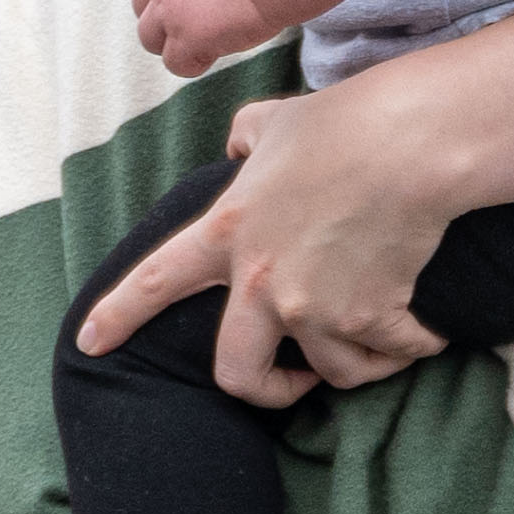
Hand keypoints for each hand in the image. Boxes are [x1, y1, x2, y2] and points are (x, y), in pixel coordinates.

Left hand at [72, 86, 450, 400]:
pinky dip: (410, 347)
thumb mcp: (271, 122)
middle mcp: (259, 280)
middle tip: (293, 381)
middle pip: (237, 372)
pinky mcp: (368, 318)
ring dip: (354, 364)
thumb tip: (236, 146)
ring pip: (330, 374)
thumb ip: (243, 138)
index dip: (117, 317)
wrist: (407, 142)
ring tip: (375, 338)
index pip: (153, 281)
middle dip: (264, 391)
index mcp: (225, 232)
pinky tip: (423, 328)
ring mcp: (312, 306)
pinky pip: (389, 356)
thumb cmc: (342, 124)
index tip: (89, 346)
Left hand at [129, 0, 278, 78]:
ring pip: (149, 39)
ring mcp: (169, 10)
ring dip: (173, 43)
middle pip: (142, 9)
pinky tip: (215, 52)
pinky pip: (174, 63)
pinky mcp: (186, 37)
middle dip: (165, 19)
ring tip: (207, 41)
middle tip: (199, 23)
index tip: (197, 1)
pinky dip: (192, 63)